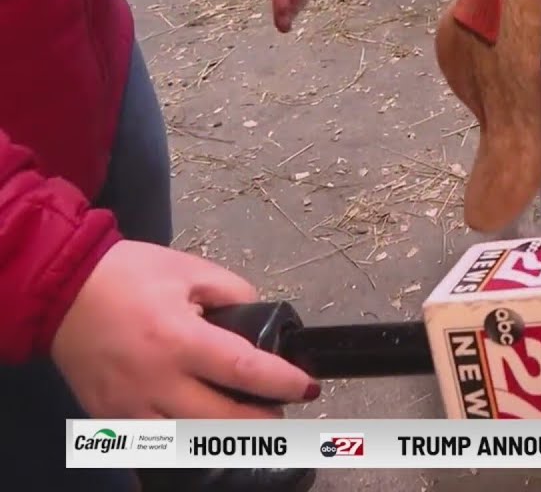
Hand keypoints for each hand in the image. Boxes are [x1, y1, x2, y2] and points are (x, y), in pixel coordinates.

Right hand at [51, 240, 319, 418]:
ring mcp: (130, 406)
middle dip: (263, 423)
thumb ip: (234, 293)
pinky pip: (155, 445)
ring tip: (250, 425)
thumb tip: (261, 321)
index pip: (244, 370)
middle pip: (223, 421)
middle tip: (284, 413)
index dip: (282, 382)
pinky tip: (205, 434)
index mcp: (179, 339)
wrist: (60, 290)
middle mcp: (155, 380)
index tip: (308, 387)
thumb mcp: (190, 269)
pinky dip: (184, 443)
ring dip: (226, 439)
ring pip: (189, 442)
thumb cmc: (127, 276)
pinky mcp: (110, 418)